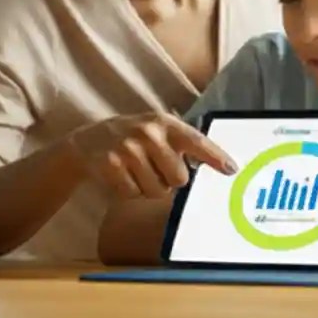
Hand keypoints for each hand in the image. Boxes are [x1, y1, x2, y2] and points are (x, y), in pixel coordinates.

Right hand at [68, 113, 236, 198]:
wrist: (87, 140)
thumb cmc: (132, 138)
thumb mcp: (156, 130)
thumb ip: (182, 144)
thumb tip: (218, 166)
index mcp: (164, 123)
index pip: (196, 141)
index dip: (215, 156)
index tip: (231, 170)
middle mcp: (148, 133)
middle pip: (179, 178)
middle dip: (171, 181)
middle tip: (157, 170)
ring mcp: (128, 149)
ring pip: (157, 191)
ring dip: (150, 188)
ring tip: (138, 172)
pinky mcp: (111, 165)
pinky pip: (134, 194)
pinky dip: (131, 191)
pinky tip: (123, 176)